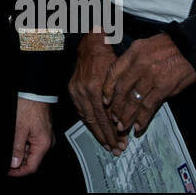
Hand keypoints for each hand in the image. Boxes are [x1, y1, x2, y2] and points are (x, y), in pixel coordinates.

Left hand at [7, 98, 53, 175]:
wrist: (35, 91)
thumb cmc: (30, 105)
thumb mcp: (19, 128)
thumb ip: (17, 147)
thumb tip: (14, 163)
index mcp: (43, 144)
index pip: (31, 166)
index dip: (18, 171)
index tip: (8, 171)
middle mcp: (47, 142)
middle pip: (31, 159)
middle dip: (17, 161)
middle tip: (6, 160)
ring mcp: (45, 136)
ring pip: (30, 151)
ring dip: (19, 152)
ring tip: (8, 149)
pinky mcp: (41, 130)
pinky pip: (32, 142)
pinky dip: (22, 144)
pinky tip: (14, 141)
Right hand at [68, 30, 126, 154]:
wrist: (91, 45)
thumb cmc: (108, 57)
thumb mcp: (118, 74)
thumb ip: (118, 96)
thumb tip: (122, 118)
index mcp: (96, 87)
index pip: (106, 116)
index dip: (114, 131)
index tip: (123, 142)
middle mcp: (84, 91)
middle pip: (96, 120)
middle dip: (107, 136)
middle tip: (117, 149)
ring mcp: (76, 91)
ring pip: (87, 118)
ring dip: (97, 133)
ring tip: (107, 145)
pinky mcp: (72, 90)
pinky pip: (80, 111)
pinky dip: (88, 123)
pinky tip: (95, 131)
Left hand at [104, 32, 195, 139]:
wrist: (190, 47)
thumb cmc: (166, 46)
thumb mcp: (144, 45)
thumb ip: (131, 61)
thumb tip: (120, 80)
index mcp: (133, 53)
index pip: (114, 73)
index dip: (107, 89)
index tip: (105, 101)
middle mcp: (139, 65)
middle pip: (122, 90)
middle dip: (116, 107)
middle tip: (113, 120)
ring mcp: (151, 77)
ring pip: (134, 101)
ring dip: (127, 116)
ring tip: (122, 127)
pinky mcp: (164, 88)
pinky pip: (149, 106)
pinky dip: (143, 118)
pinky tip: (138, 126)